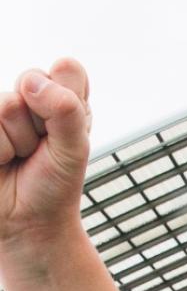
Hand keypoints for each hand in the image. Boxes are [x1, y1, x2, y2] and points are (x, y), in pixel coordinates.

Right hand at [0, 59, 90, 247]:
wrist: (26, 221)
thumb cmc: (54, 184)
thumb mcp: (75, 148)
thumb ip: (66, 110)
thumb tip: (33, 82)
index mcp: (60, 97)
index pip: (67, 69)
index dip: (69, 101)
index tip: (67, 133)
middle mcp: (27, 97)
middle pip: (31, 82)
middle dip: (41, 124)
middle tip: (39, 151)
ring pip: (6, 106)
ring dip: (16, 141)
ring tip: (18, 158)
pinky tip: (0, 161)